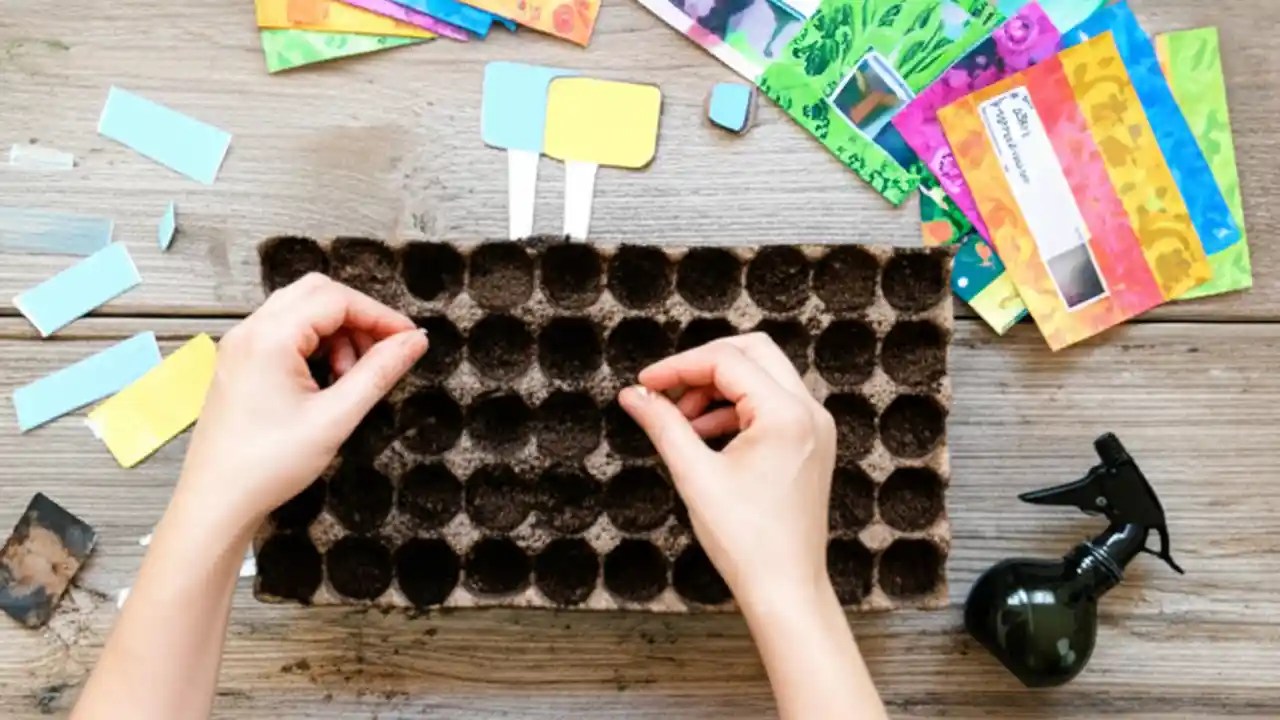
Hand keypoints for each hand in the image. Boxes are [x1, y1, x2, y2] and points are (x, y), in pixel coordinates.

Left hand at [177, 273, 427, 528]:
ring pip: (301, 312)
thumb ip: (379, 372)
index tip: (408, 339)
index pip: (336, 299)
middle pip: (317, 294)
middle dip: (358, 318)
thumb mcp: (336, 417)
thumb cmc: (267, 465)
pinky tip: (328, 383)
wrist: (218, 501)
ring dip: (337, 334)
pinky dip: (315, 346)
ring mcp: (241, 346)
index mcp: (269, 338)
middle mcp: (249, 332)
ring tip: (352, 378)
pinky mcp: (240, 363)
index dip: (380, 315)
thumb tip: (414, 342)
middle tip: (384, 352)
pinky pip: (285, 334)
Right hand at [618, 333, 836, 609]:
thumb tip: (633, 396)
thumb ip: (663, 425)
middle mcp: (809, 412)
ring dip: (719, 387)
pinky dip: (737, 408)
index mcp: (786, 415)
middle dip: (703, 365)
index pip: (726, 361)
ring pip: (763, 376)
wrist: (785, 588)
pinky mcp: (811, 443)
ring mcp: (815, 427)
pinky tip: (705, 433)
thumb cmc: (747, 542)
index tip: (645, 383)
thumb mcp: (694, 475)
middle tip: (666, 390)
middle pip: (753, 352)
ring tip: (681, 420)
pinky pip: (772, 405)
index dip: (678, 366)